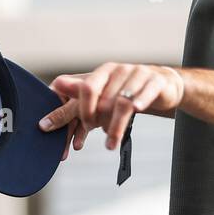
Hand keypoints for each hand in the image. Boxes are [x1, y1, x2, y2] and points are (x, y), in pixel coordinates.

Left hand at [39, 62, 185, 160]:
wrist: (159, 84)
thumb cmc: (125, 90)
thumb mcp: (101, 91)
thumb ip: (76, 91)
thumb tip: (54, 85)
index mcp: (104, 72)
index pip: (87, 88)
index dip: (83, 110)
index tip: (83, 127)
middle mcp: (120, 71)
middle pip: (105, 98)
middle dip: (99, 121)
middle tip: (97, 138)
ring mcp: (139, 74)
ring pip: (124, 101)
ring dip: (116, 126)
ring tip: (111, 144)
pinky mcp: (156, 82)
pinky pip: (147, 92)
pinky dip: (140, 101)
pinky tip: (136, 110)